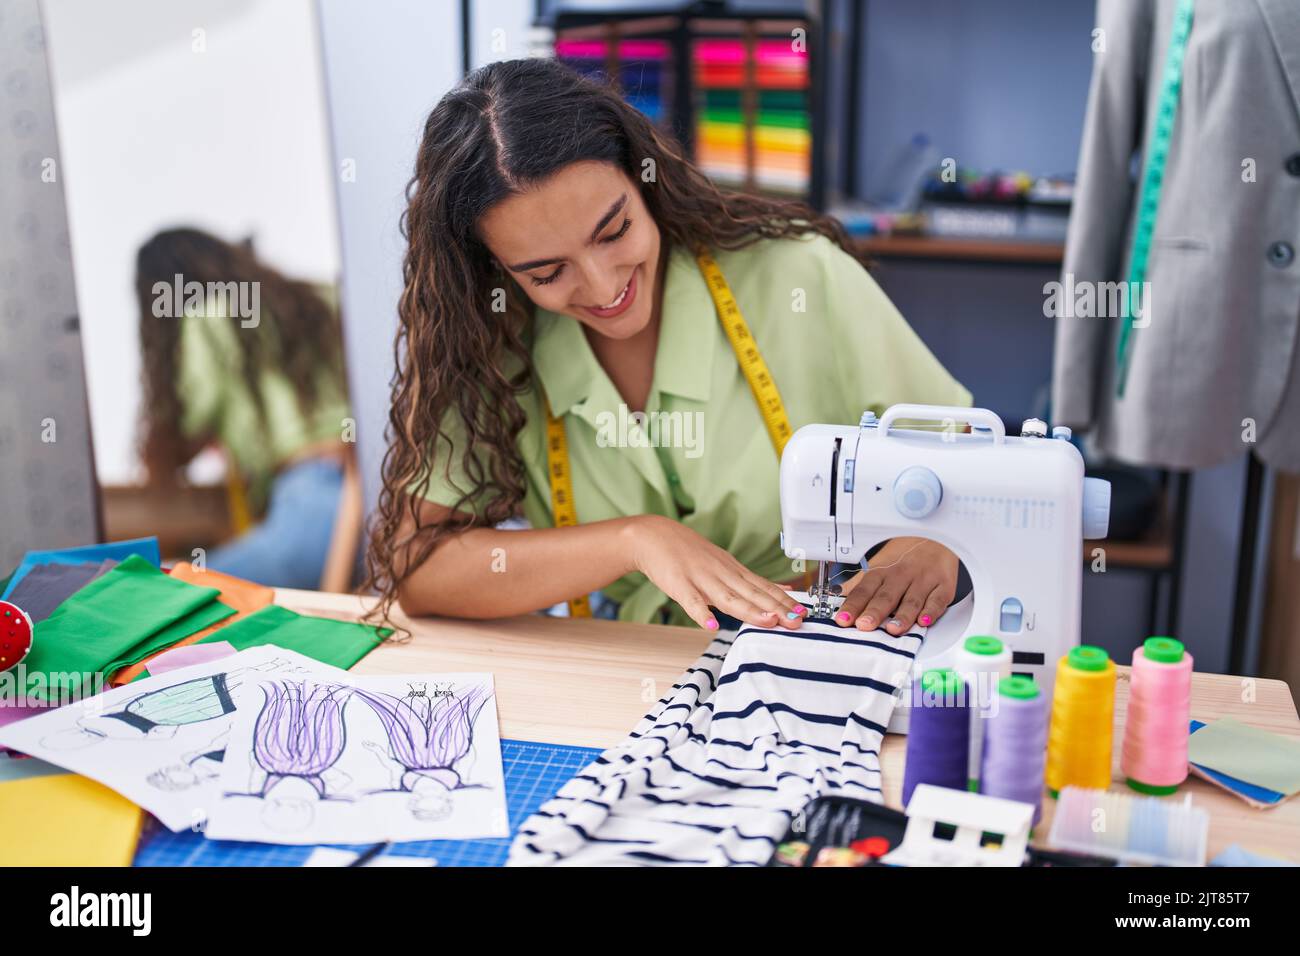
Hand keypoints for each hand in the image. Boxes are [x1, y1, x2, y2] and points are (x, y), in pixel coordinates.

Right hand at [626, 515, 806, 630]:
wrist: (653, 536)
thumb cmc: (687, 552)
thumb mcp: (721, 563)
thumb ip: (745, 582)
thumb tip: (776, 593)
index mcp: (732, 570)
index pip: (763, 586)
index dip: (783, 599)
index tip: (802, 612)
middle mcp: (721, 573)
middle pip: (752, 593)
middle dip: (776, 608)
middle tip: (796, 621)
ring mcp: (700, 579)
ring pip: (728, 598)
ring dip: (749, 611)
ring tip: (768, 622)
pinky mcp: (678, 585)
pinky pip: (691, 602)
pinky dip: (701, 614)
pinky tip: (711, 626)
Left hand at [833, 537, 957, 634]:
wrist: (934, 539)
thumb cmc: (903, 560)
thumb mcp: (878, 567)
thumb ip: (859, 586)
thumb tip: (836, 599)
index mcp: (881, 573)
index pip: (864, 590)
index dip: (853, 605)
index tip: (843, 619)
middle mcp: (901, 576)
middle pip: (886, 596)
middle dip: (874, 611)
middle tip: (864, 625)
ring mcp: (923, 581)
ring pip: (912, 600)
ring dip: (902, 616)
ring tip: (893, 629)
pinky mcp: (943, 586)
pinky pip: (937, 600)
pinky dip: (932, 611)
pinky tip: (924, 621)